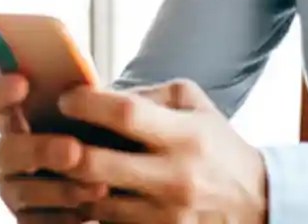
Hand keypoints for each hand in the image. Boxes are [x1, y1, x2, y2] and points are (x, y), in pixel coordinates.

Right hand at [0, 74, 106, 222]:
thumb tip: (88, 86)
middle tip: (73, 150)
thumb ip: (79, 96)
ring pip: (21, 192)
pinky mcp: (27, 218)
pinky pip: (35, 223)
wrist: (110, 166)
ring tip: (99, 186)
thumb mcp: (88, 110)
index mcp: (14, 118)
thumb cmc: (93, 130)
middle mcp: (7, 153)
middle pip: (6, 151)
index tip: (22, 83)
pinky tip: (87, 211)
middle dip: (39, 150)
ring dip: (60, 190)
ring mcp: (13, 187)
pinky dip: (63, 218)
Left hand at [58, 79, 268, 223]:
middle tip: (51, 138)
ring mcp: (164, 215)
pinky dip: (91, 210)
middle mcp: (174, 177)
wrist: (256, 204)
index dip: (88, 104)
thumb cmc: (217, 146)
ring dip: (70, 185)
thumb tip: (101, 95)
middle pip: (95, 164)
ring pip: (92, 202)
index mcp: (185, 135)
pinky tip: (86, 195)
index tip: (68, 99)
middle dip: (62, 150)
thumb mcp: (196, 105)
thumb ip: (150, 96)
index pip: (125, 114)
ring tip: (63, 167)